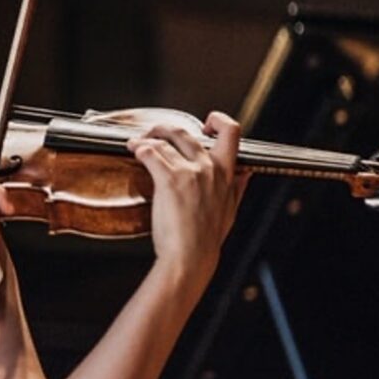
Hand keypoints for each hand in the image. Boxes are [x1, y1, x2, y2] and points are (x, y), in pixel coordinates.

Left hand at [126, 112, 249, 278]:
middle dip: (163, 128)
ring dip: (146, 139)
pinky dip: (139, 148)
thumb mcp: (230, 211)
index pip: (231, 131)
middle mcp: (210, 168)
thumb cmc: (206, 239)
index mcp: (226, 173)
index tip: (204, 125)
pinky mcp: (170, 180)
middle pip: (185, 131)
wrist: (190, 258)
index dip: (217, 120)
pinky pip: (150, 153)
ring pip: (164, 140)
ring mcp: (190, 173)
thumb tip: (245, 174)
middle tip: (152, 134)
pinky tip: (134, 151)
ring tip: (136, 144)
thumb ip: (236, 188)